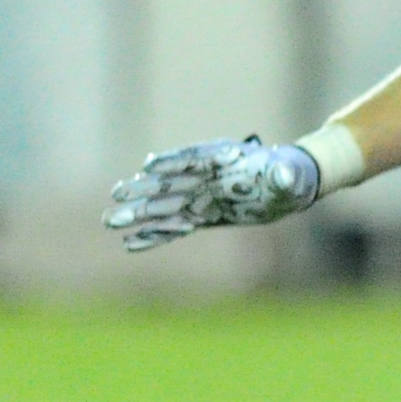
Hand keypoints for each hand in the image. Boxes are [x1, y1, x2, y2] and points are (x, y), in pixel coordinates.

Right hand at [104, 137, 319, 251]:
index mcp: (223, 160)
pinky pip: (175, 228)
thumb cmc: (289, 176)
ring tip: (110, 220)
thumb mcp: (290, 176)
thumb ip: (284, 176)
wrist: (287, 186)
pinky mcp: (203, 217)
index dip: (173, 161)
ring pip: (165, 207)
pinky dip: (155, 235)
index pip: (194, 158)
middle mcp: (205, 178)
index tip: (150, 165)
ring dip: (140, 214)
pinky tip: (131, 243)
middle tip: (116, 193)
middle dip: (144, 189)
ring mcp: (201, 198)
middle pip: (170, 183)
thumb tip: (284, 176)